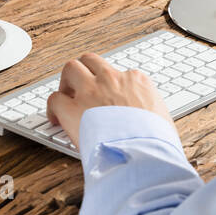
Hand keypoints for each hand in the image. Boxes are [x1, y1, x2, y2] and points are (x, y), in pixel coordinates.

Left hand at [46, 53, 174, 148]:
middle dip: (84, 71)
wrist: (143, 154)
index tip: (106, 97)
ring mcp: (91, 91)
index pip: (118, 73)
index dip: (109, 85)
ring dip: (67, 82)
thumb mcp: (162, 119)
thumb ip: (150, 112)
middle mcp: (112, 79)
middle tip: (81, 87)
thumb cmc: (156, 143)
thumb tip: (148, 122)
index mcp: (137, 81)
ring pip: (71, 68)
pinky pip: (55, 99)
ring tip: (66, 96)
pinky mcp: (72, 108)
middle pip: (91, 60)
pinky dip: (53, 107)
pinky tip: (55, 119)